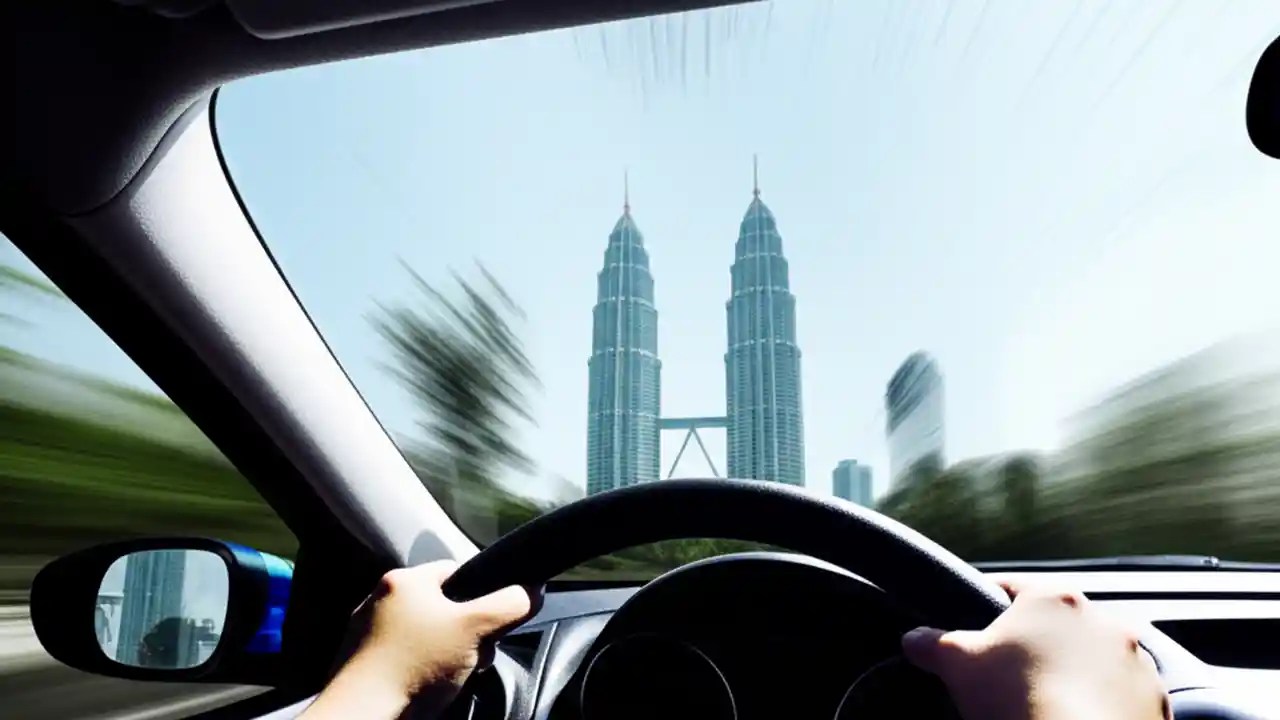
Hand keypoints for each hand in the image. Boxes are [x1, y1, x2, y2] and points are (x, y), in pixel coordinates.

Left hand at [301, 560, 532, 719]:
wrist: (364, 715)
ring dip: (447, 654)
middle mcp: (380, 599)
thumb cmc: (414, 667)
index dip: (484, 595)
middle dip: (467, 633)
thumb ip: (510, 605)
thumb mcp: (476, 628)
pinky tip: (428, 688)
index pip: (459, 571)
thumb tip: (532, 591)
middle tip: (472, 655)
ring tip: (449, 676)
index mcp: (404, 579)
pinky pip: (406, 658)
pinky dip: (421, 671)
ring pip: (426, 634)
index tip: (491, 624)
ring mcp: (367, 632)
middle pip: (445, 606)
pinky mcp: (363, 663)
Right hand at [902, 581, 1169, 719]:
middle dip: (1037, 646)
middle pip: (1058, 624)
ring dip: (1076, 673)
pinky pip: (1123, 694)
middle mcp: (1103, 619)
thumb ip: (933, 644)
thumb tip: (913, 639)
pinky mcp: (1155, 698)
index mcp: (1053, 598)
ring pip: (1095, 659)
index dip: (989, 608)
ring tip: (1049, 704)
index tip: (978, 629)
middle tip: (1011, 675)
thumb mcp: (958, 664)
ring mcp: (1136, 659)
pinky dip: (1103, 704)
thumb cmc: (1017, 698)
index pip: (1013, 589)